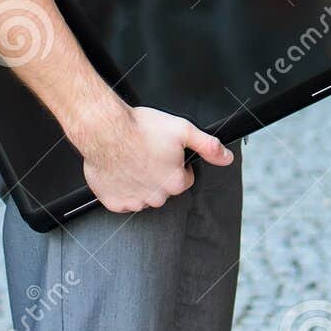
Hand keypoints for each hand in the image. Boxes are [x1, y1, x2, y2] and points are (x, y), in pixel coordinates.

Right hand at [79, 103, 233, 214]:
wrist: (104, 130)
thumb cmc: (139, 128)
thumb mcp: (182, 129)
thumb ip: (208, 146)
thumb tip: (226, 157)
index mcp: (176, 182)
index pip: (184, 179)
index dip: (177, 163)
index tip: (165, 152)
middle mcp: (157, 197)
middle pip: (164, 189)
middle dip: (158, 174)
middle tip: (147, 154)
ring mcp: (134, 201)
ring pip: (144, 196)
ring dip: (140, 183)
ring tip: (132, 160)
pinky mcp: (114, 202)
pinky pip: (122, 201)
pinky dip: (121, 189)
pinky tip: (119, 171)